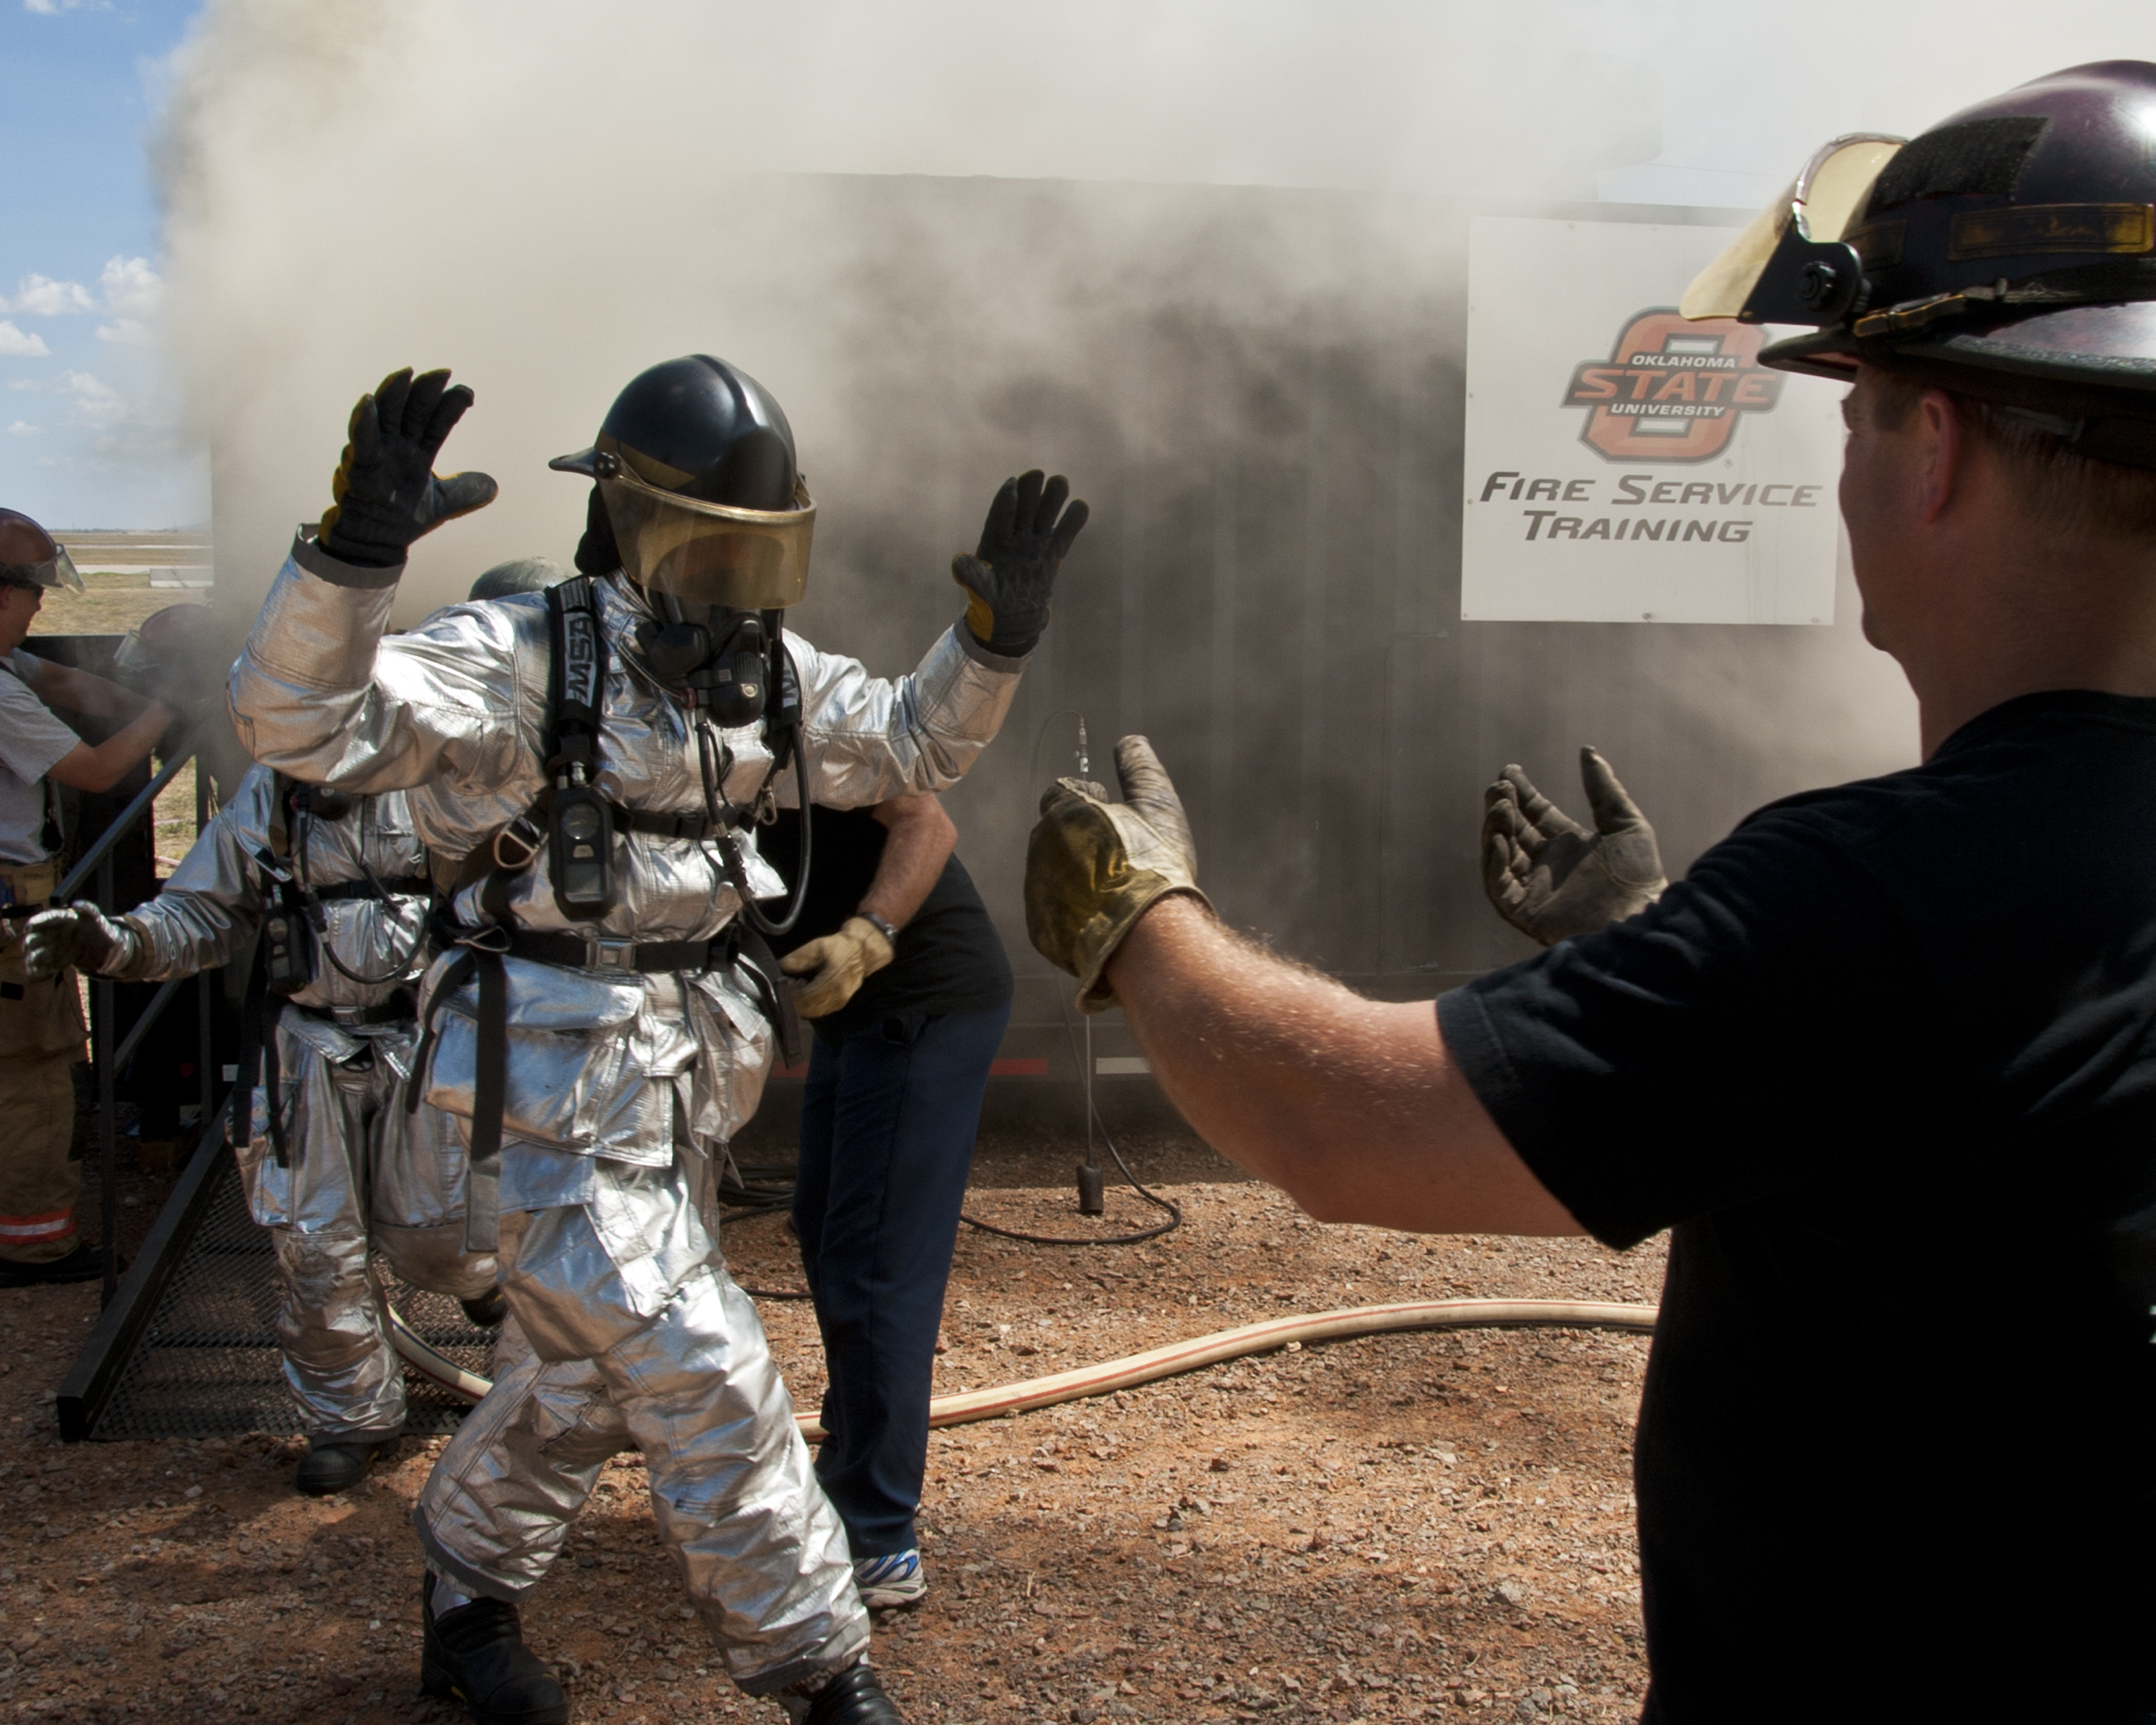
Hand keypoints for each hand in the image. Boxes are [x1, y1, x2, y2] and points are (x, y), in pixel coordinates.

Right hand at [23, 903, 129, 978]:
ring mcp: (56, 948)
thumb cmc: (101, 930)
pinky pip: (45, 965)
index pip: (46, 919)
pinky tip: (37, 971)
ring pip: (37, 952)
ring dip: (33, 957)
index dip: (36, 922)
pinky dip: (39, 968)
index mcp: (63, 920)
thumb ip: (88, 909)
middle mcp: (56, 933)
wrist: (107, 949)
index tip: (29, 927)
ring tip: (33, 961)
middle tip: (29, 946)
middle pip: (36, 937)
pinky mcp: (58, 960)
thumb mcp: (97, 918)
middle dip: (31, 941)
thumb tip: (76, 903)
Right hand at [318, 367, 497, 568]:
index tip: (467, 394)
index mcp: (416, 452)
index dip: (449, 406)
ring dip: (395, 394)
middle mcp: (396, 448)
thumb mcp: (440, 506)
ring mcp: (378, 456)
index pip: (435, 423)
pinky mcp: (360, 469)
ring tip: (406, 373)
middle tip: (442, 373)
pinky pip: (361, 443)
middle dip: (425, 391)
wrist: (371, 547)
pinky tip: (367, 401)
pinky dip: (363, 422)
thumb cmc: (399, 519)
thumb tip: (493, 486)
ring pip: (384, 418)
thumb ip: (464, 493)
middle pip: (410, 412)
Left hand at [779, 916, 895, 1018]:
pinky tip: (806, 990)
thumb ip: (798, 958)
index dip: (790, 993)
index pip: (803, 998)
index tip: (785, 980)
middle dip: (792, 999)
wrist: (862, 953)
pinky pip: (815, 1012)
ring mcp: (838, 1004)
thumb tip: (779, 967)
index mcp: (834, 982)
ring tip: (798, 985)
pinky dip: (806, 1005)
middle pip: (804, 1009)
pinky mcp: (837, 1006)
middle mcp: (837, 997)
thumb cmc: (839, 948)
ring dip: (798, 1003)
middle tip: (790, 982)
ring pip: (809, 1013)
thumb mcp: (818, 946)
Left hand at [951, 469, 1087, 655]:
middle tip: (1037, 474)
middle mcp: (1015, 537)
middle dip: (1030, 491)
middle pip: (1024, 508)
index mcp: (994, 541)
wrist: (1014, 619)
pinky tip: (1080, 506)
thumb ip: (972, 577)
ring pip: (1044, 516)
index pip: (1000, 515)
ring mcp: (1035, 544)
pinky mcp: (1052, 553)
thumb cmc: (992, 605)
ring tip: (1060, 482)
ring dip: (1052, 499)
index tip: (1012, 485)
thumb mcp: (980, 592)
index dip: (1006, 500)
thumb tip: (957, 562)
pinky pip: (1063, 534)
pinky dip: (1072, 521)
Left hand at [1025, 734, 1208, 1010]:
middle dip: (1081, 839)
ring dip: (1076, 875)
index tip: (1113, 815)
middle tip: (1118, 858)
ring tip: (1113, 890)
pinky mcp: (1039, 927)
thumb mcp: (1157, 805)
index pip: (1063, 791)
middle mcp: (1041, 847)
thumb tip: (1129, 740)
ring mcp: (1037, 890)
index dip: (1090, 800)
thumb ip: (1139, 768)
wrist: (1145, 935)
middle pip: (1055, 833)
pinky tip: (1102, 916)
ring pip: (1052, 872)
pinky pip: (1052, 910)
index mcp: (1065, 811)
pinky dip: (1072, 910)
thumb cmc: (1153, 864)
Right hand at [1482, 747, 1665, 945]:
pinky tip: (1501, 838)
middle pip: (1514, 831)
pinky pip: (1498, 884)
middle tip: (1499, 786)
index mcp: (1569, 846)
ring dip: (1496, 828)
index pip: (1536, 815)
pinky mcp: (1524, 911)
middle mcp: (1548, 866)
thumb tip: (1587, 750)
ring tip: (1500, 804)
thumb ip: (1604, 788)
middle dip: (1503, 806)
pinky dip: (1495, 860)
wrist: (1639, 918)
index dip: (1522, 793)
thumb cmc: (1640, 876)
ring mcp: (1534, 888)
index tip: (1510, 770)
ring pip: (1501, 854)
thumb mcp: (1627, 823)